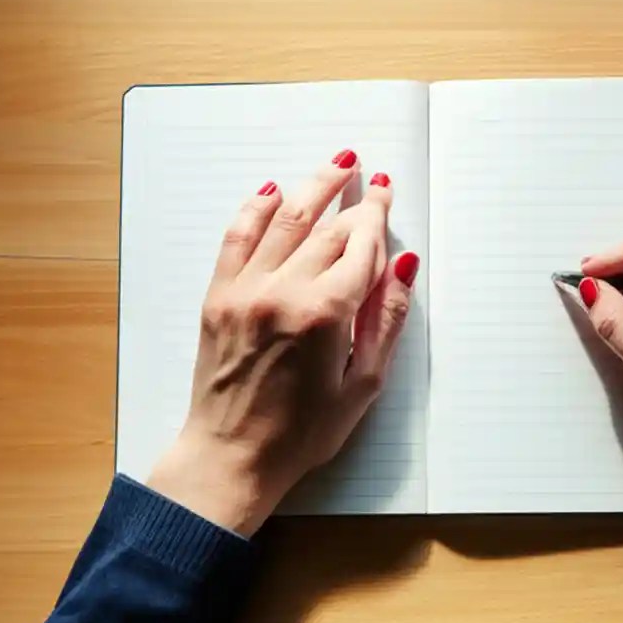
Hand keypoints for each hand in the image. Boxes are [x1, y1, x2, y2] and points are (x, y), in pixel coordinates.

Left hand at [146, 153, 420, 536]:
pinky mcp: (218, 296)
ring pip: (285, 221)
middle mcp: (283, 292)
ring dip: (313, 187)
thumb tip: (404, 266)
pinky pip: (238, 237)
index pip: (360, 247)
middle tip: (369, 180)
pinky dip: (256, 209)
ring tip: (334, 166)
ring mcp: (246, 290)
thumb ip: (386, 318)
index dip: (377, 216)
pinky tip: (274, 191)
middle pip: (327, 230)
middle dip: (353, 201)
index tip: (386, 193)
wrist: (231, 456)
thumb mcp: (364, 383)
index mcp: (325, 315)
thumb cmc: (302, 432)